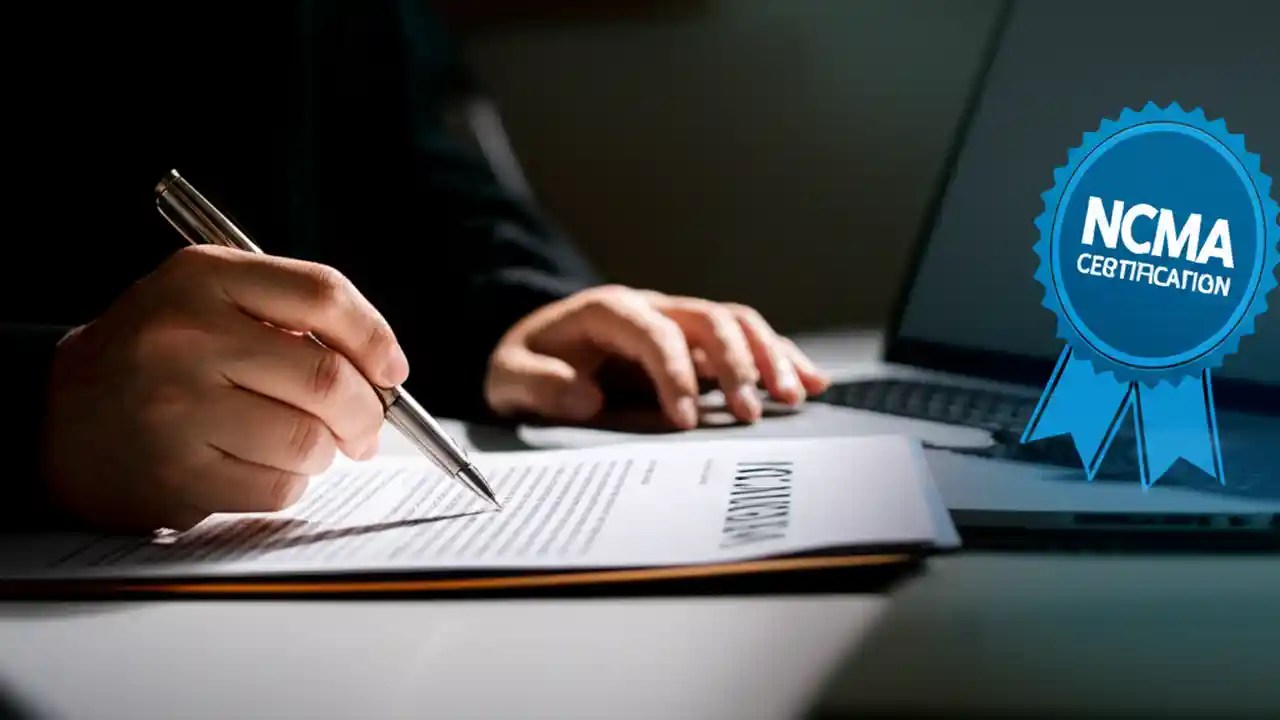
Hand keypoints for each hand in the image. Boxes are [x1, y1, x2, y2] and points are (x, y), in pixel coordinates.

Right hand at [41, 245, 408, 531]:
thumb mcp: (208, 301)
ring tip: (296, 442)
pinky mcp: (176, 475)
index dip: (374, 336)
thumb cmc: (158, 357)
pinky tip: (256, 466)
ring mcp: (176, 408)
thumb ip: (290, 316)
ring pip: (309, 440)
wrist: (58, 418)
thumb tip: (383, 370)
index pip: (322, 294)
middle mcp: (185, 337)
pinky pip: (278, 487)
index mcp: (202, 277)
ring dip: (323, 450)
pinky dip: (287, 483)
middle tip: (365, 425)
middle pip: (326, 377)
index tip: (392, 369)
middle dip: (365, 410)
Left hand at [484, 285, 829, 427]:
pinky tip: (809, 382)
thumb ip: (538, 385)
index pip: (652, 331)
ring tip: (794, 396)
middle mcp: (651, 308)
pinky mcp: (696, 343)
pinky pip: (745, 339)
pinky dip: (779, 357)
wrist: (535, 352)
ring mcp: (678, 322)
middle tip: (751, 412)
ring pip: (736, 322)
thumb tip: (584, 399)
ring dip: (768, 356)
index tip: (685, 420)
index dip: (673, 372)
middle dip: (735, 362)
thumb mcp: (507, 377)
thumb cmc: (526, 365)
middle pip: (707, 318)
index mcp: (606, 311)